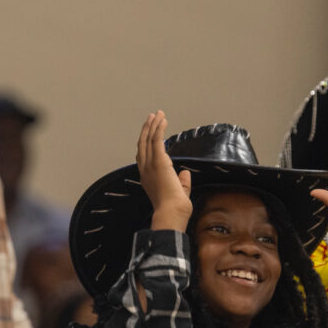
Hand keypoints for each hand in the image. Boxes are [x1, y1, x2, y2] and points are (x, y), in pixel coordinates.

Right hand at [136, 111, 191, 231]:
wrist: (171, 212)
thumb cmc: (175, 208)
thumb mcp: (178, 193)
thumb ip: (181, 182)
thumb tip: (185, 173)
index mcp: (147, 178)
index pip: (143, 156)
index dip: (146, 142)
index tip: (151, 132)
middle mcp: (145, 170)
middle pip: (143, 144)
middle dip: (147, 129)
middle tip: (151, 118)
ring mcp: (150, 165)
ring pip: (148, 140)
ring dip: (153, 125)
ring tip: (157, 114)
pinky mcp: (159, 161)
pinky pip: (157, 140)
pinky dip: (159, 129)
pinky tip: (162, 120)